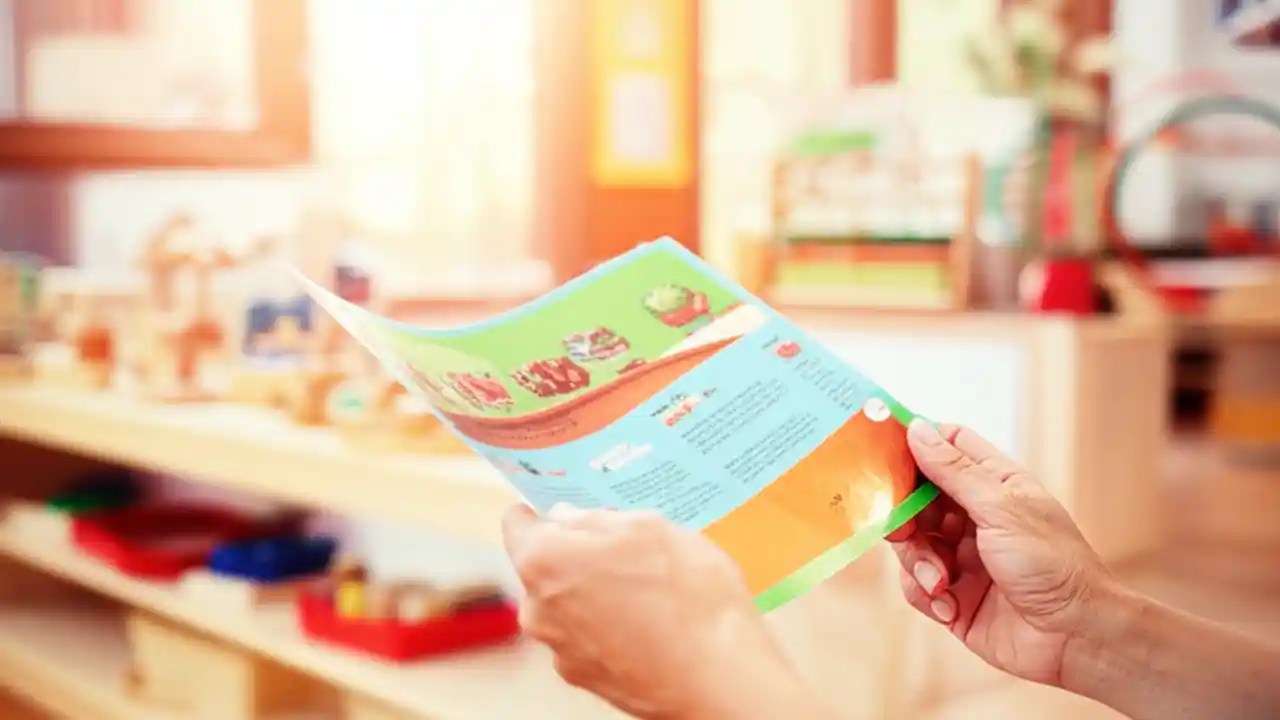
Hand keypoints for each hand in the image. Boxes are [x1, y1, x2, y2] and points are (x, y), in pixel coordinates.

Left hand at [502, 504, 831, 719]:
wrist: (721, 678)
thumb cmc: (689, 597)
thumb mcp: (650, 527)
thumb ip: (596, 518)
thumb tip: (570, 517)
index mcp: (544, 559)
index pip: (517, 522)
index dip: (543, 510)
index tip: (568, 507)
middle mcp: (538, 607)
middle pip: (544, 565)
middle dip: (578, 553)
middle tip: (627, 546)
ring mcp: (558, 648)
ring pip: (568, 602)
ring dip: (596, 591)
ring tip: (649, 588)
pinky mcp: (583, 677)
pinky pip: (587, 636)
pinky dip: (609, 627)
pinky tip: (651, 622)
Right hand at [894, 420, 1113, 686]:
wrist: (1076, 639)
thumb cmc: (1054, 566)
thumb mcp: (1001, 510)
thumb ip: (954, 471)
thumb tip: (917, 428)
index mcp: (994, 486)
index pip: (947, 448)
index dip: (915, 444)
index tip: (882, 449)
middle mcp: (975, 518)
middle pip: (917, 499)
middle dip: (906, 516)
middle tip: (902, 529)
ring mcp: (963, 558)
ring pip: (912, 544)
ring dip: (918, 562)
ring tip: (941, 582)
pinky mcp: (953, 596)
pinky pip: (916, 585)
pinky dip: (927, 594)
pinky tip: (950, 606)